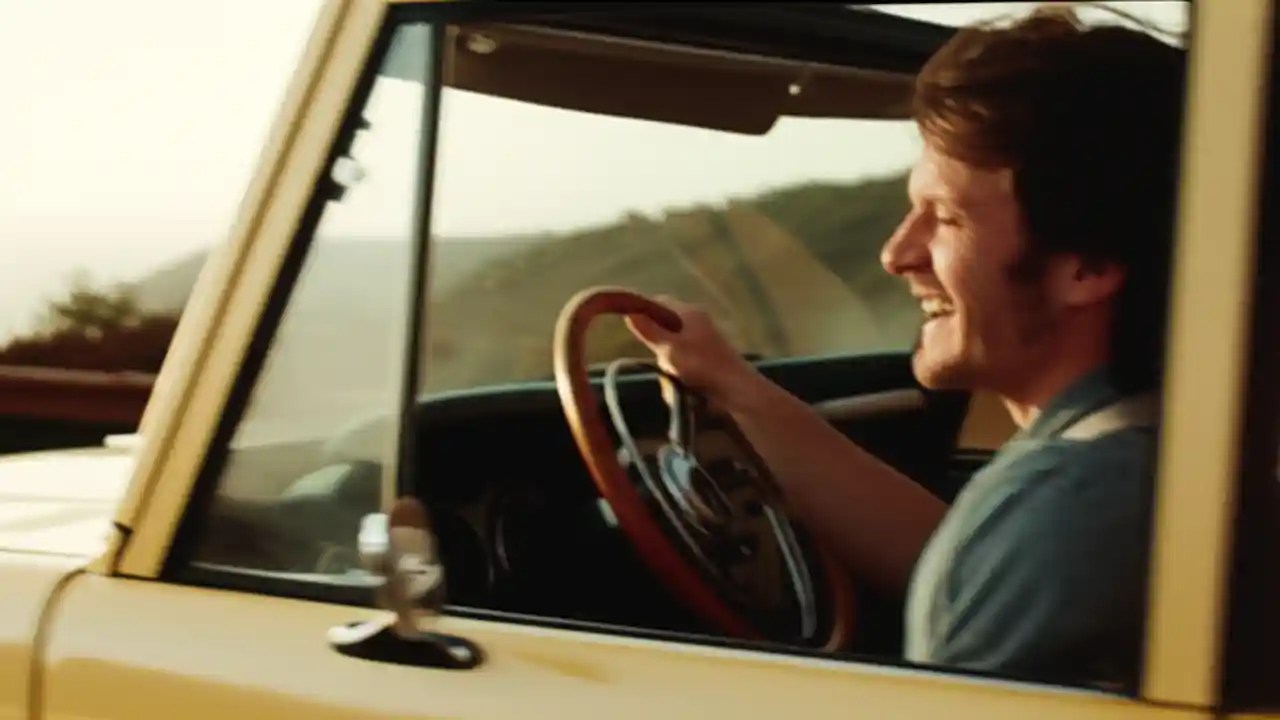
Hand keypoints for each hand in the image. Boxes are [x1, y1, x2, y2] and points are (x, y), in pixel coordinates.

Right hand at [624, 296, 760, 409]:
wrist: (736, 390)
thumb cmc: (702, 365)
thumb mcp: (669, 349)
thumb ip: (649, 331)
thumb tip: (629, 313)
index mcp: (690, 313)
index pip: (659, 303)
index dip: (643, 311)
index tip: (631, 326)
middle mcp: (697, 322)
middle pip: (664, 327)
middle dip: (657, 345)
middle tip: (659, 358)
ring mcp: (703, 341)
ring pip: (671, 349)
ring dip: (668, 363)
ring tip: (675, 375)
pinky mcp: (706, 359)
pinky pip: (682, 362)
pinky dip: (678, 372)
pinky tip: (683, 384)